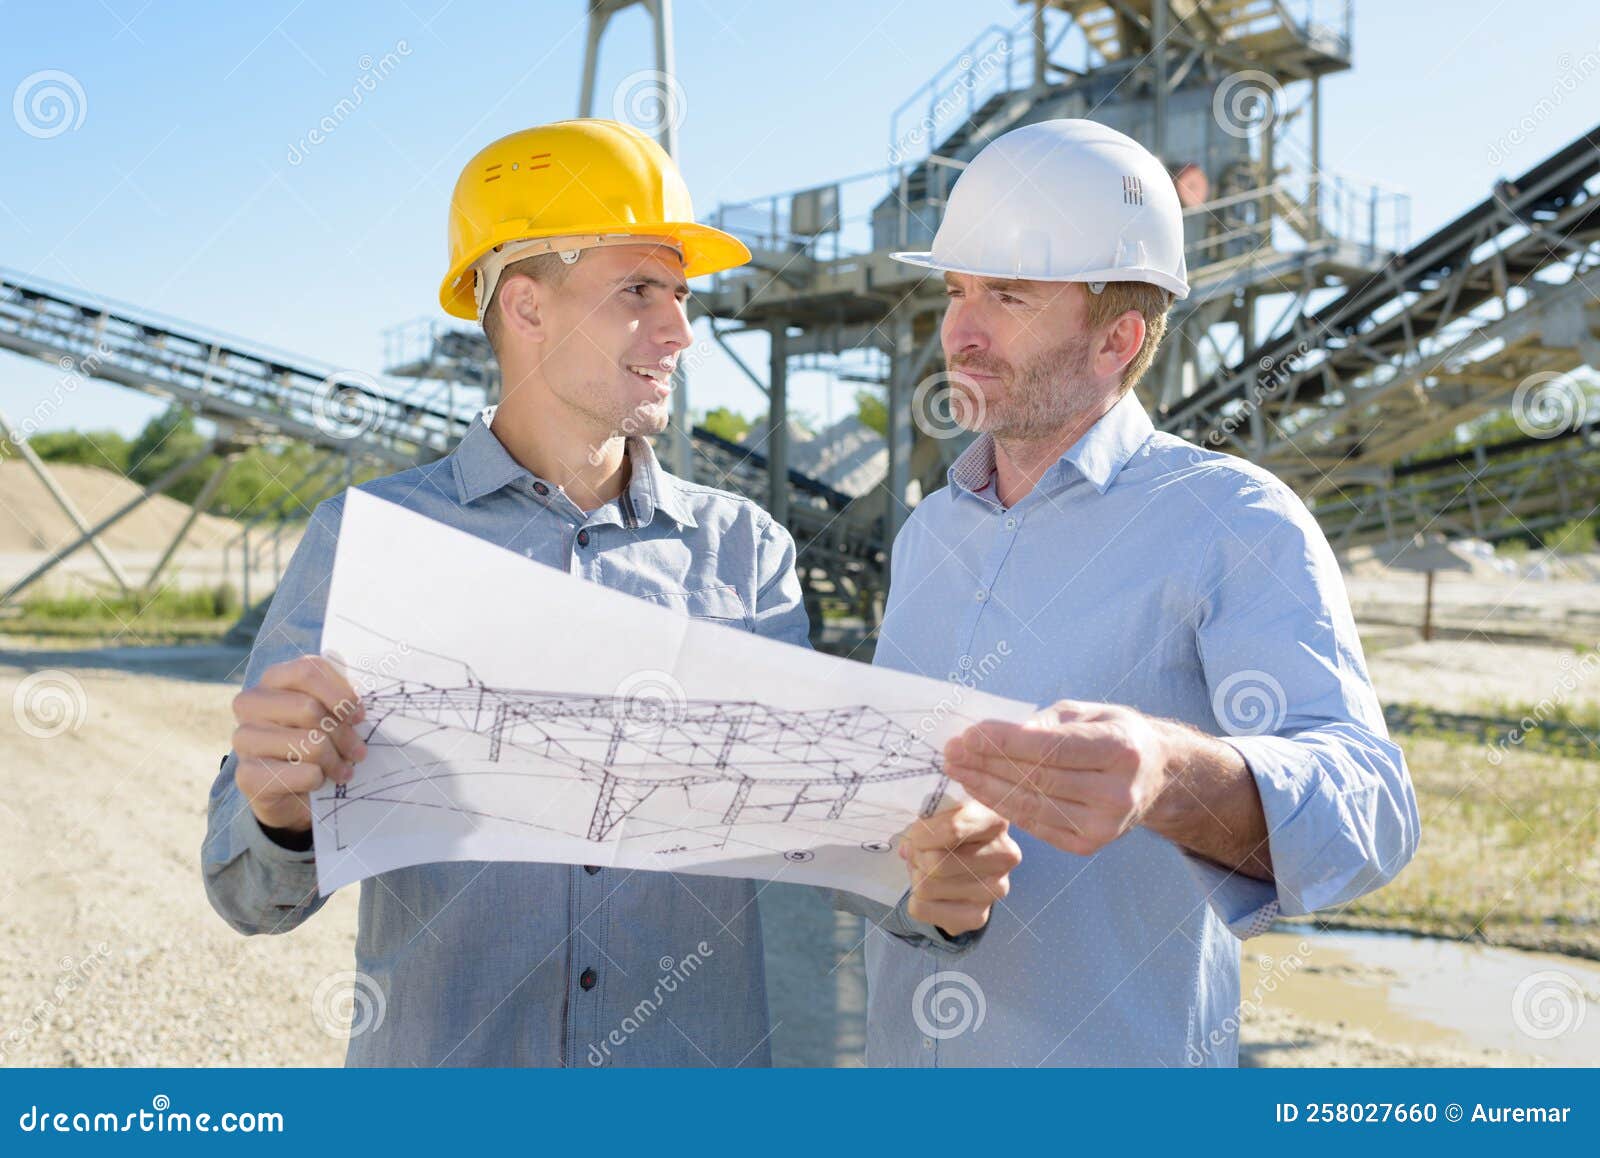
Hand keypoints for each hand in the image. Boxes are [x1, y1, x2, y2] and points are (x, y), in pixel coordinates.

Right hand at [231, 655, 366, 832]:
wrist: (291, 792)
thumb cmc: (315, 743)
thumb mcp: (329, 714)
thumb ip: (340, 698)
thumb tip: (357, 702)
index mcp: (272, 679)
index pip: (307, 670)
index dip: (340, 694)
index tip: (359, 716)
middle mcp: (250, 703)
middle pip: (310, 708)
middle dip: (343, 734)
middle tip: (358, 751)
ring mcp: (244, 738)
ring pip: (310, 743)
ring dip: (335, 761)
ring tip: (343, 770)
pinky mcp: (247, 774)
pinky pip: (303, 774)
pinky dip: (319, 779)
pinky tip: (319, 782)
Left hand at [900, 800, 1020, 936]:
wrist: (966, 867)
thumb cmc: (951, 836)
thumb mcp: (941, 816)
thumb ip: (926, 823)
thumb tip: (910, 847)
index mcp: (995, 823)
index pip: (953, 829)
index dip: (922, 834)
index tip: (915, 836)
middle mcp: (1003, 857)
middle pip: (936, 862)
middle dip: (917, 857)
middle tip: (917, 854)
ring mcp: (994, 889)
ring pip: (925, 887)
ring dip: (916, 877)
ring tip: (925, 871)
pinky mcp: (978, 917)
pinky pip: (922, 909)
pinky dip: (916, 900)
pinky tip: (931, 893)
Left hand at [943, 700, 1170, 857]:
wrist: (1156, 776)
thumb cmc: (1115, 735)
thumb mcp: (1087, 712)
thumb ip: (1044, 722)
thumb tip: (994, 736)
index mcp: (1120, 749)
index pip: (1051, 748)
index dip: (1005, 742)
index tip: (968, 734)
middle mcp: (1117, 792)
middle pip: (1036, 778)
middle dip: (986, 763)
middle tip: (951, 750)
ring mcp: (1104, 825)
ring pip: (1030, 804)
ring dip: (985, 786)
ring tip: (956, 768)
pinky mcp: (1089, 844)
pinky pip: (1034, 824)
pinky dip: (1002, 806)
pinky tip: (978, 789)